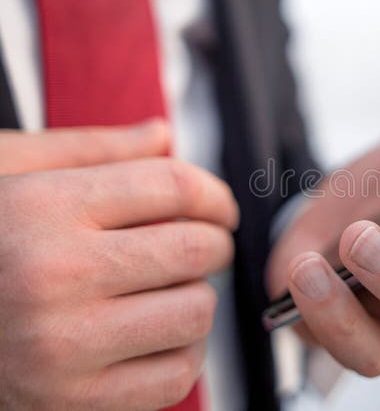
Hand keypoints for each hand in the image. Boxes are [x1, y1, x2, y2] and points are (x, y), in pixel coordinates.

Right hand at [0, 121, 239, 409]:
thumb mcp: (7, 174)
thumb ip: (90, 150)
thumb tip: (162, 135)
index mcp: (42, 208)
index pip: (173, 187)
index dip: (214, 194)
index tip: (219, 207)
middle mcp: (52, 276)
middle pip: (196, 249)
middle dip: (214, 243)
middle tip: (201, 245)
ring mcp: (61, 346)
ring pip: (195, 313)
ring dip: (197, 298)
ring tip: (167, 291)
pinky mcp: (69, 402)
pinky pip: (175, 376)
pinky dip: (182, 353)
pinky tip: (153, 335)